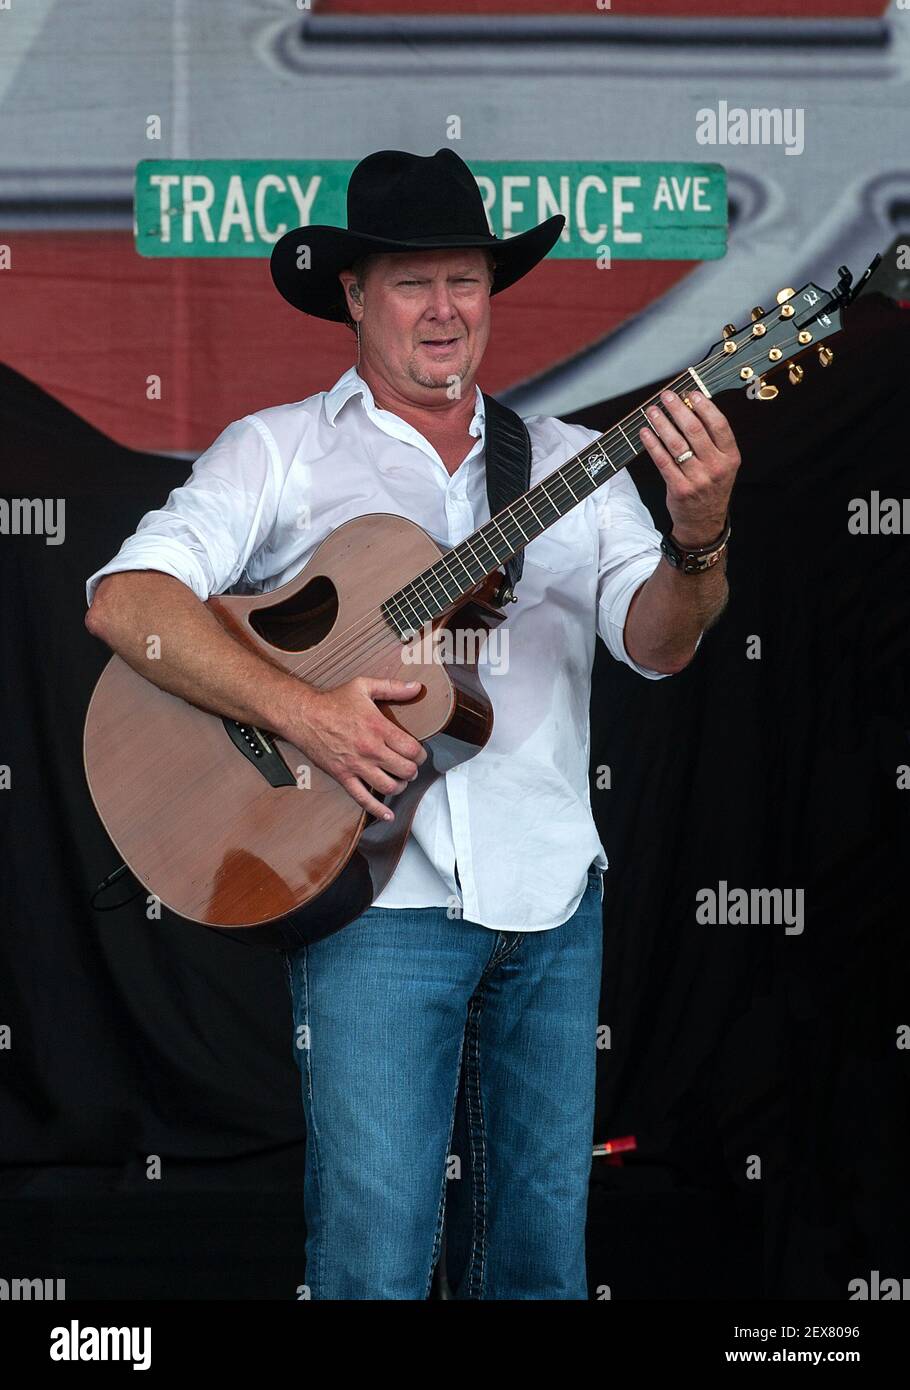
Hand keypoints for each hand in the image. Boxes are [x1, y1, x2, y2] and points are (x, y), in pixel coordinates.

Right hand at [289, 676, 427, 821]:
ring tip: (399, 781)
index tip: (419, 753)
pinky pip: (362, 798)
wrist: (304, 715)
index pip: (412, 749)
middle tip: (410, 767)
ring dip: (400, 786)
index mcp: (378, 728)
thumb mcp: (364, 686)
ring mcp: (356, 766)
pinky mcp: (343, 776)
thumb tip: (416, 687)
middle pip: (404, 770)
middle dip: (412, 771)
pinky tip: (387, 815)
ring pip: (388, 786)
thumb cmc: (333, 701)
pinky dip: (377, 810)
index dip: (420, 754)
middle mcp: (370, 750)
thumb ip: (392, 687)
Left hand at [639, 388, 740, 545]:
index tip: (690, 393)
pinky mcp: (679, 488)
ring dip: (662, 423)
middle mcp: (716, 467)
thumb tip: (691, 408)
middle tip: (666, 396)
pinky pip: (662, 461)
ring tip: (653, 410)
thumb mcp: (723, 464)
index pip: (719, 425)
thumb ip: (712, 440)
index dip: (704, 406)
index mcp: (730, 457)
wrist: (704, 521)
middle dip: (678, 409)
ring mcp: (697, 479)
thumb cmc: (711, 486)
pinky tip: (645, 432)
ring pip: (676, 444)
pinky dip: (652, 444)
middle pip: (695, 431)